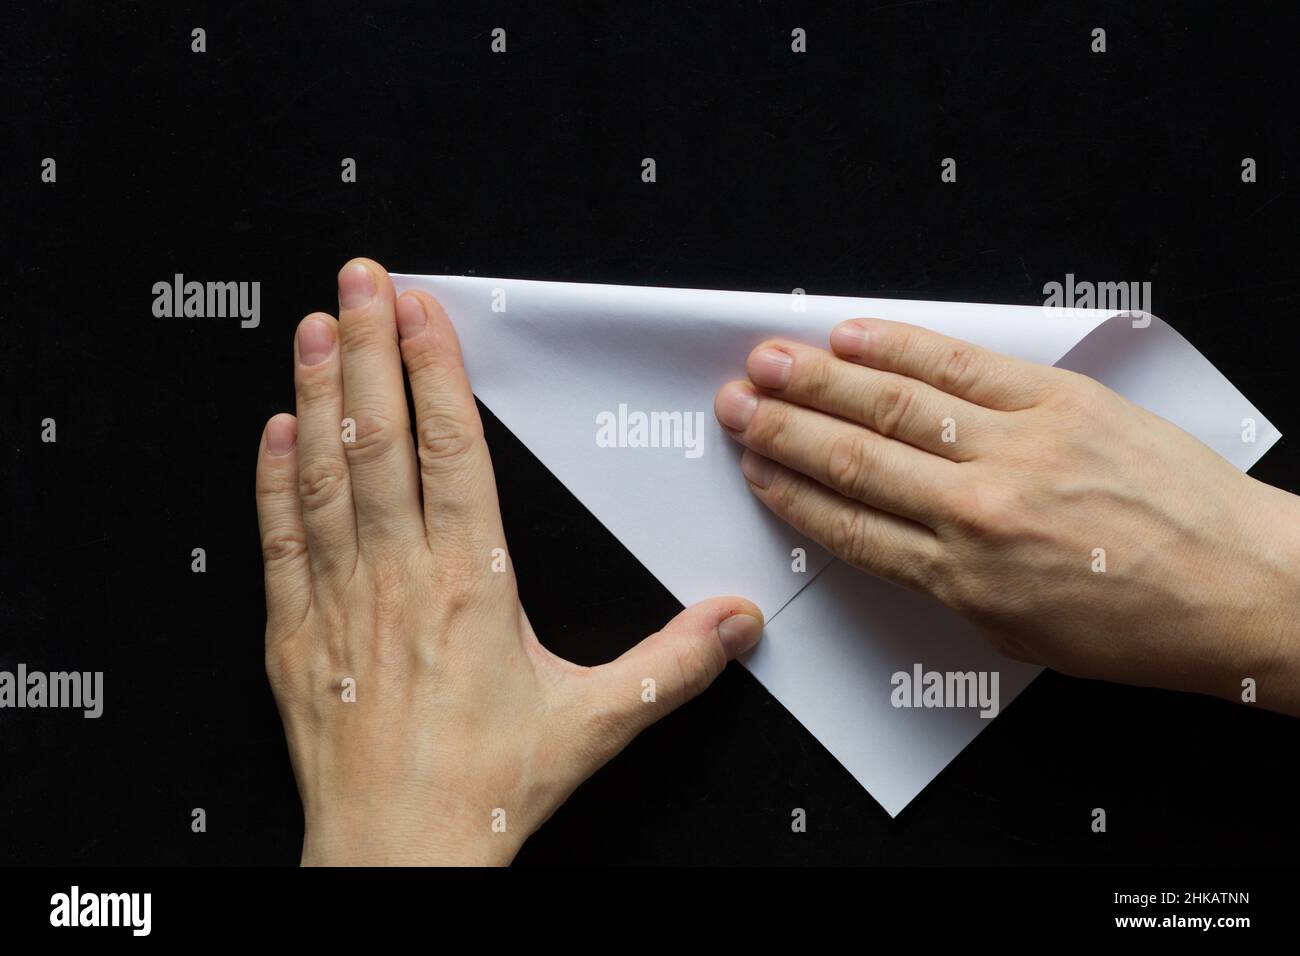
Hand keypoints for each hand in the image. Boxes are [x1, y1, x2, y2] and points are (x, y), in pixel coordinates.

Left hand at [255, 259, 762, 864]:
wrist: (398, 857)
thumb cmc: (486, 790)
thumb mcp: (598, 722)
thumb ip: (674, 663)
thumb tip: (739, 624)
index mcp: (473, 581)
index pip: (450, 447)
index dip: (434, 368)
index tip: (422, 308)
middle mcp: (399, 575)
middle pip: (379, 437)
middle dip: (369, 346)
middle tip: (360, 277)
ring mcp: (338, 600)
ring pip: (324, 473)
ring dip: (317, 393)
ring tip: (313, 326)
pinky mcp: (296, 634)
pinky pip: (280, 538)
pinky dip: (274, 479)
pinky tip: (274, 432)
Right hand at [715, 318, 1299, 713]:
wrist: (1243, 588)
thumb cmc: (1138, 624)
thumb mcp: (1017, 635)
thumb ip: (942, 583)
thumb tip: (887, 531)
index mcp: (963, 580)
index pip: (848, 525)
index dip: (789, 492)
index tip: (753, 468)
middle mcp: (978, 511)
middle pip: (853, 459)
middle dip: (781, 429)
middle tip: (733, 403)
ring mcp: (1019, 449)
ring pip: (893, 407)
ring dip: (819, 381)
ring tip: (768, 360)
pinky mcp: (1062, 403)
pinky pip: (962, 368)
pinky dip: (900, 349)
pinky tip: (852, 337)